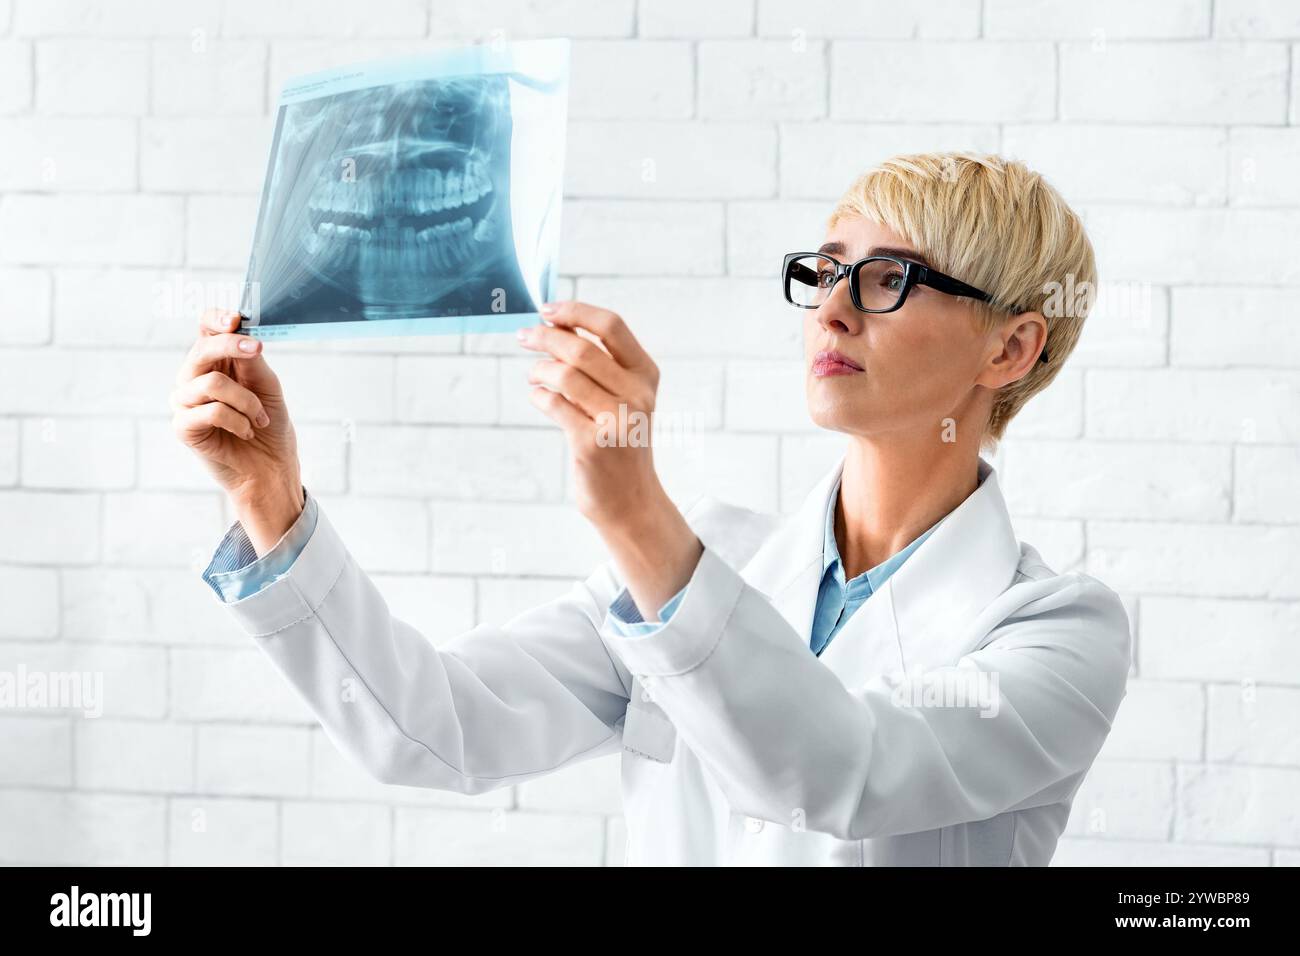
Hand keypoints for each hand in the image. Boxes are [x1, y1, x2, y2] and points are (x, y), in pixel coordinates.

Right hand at [171, 309, 302, 554]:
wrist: (271, 469)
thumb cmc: (269, 426)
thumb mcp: (267, 386)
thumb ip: (252, 360)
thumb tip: (243, 330)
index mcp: (215, 363)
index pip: (205, 329)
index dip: (216, 319)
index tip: (237, 319)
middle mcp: (194, 378)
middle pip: (202, 348)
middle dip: (232, 345)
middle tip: (258, 350)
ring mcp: (185, 402)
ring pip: (211, 382)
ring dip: (246, 401)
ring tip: (259, 419)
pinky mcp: (184, 427)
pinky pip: (211, 411)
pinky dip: (238, 421)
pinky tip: (246, 432)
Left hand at [518, 302, 701, 618]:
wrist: (630, 501)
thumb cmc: (620, 443)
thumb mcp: (626, 399)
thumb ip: (603, 365)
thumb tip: (557, 324)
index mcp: (646, 375)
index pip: (612, 326)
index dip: (575, 311)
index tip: (547, 309)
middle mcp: (636, 395)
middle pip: (581, 348)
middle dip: (545, 336)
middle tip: (524, 336)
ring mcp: (616, 420)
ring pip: (564, 375)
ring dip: (539, 369)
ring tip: (533, 374)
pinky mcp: (592, 443)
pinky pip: (553, 404)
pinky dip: (538, 395)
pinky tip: (538, 396)